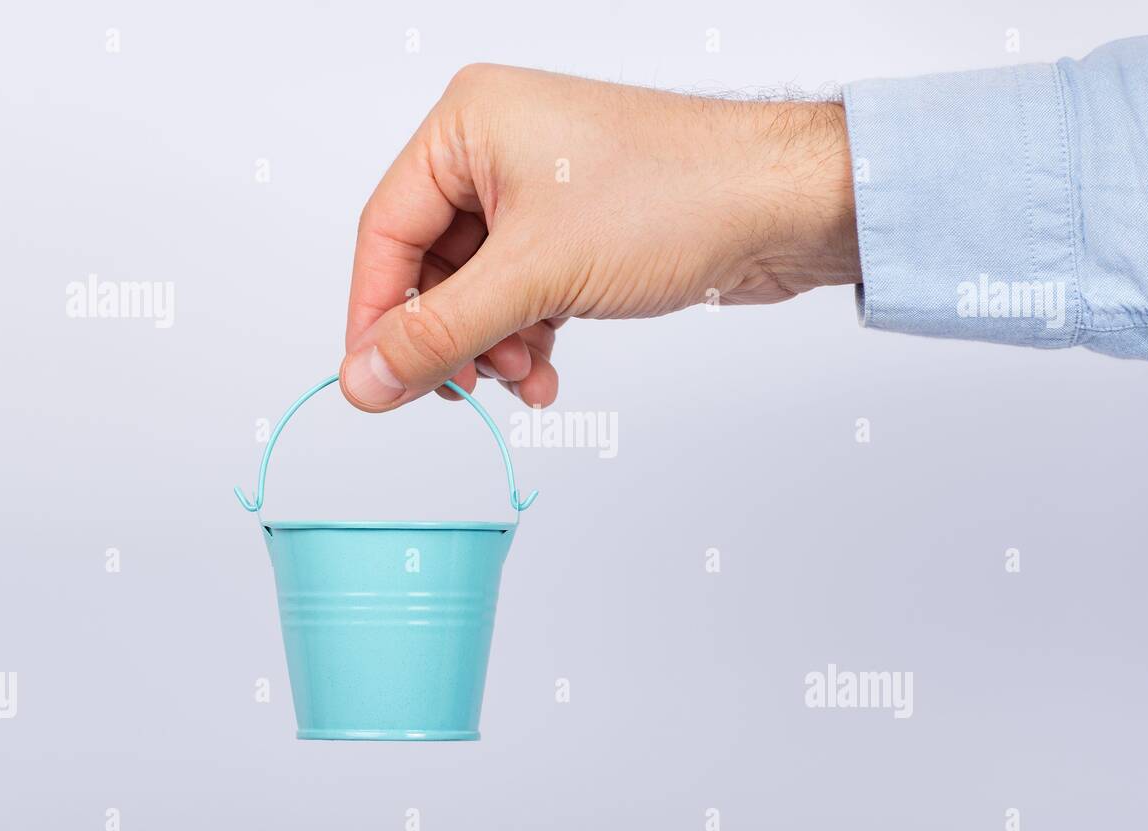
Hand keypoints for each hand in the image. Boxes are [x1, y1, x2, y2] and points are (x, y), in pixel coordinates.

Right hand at [341, 64, 859, 410]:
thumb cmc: (677, 196)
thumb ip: (440, 333)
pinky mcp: (577, 229)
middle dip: (453, 337)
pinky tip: (547, 373)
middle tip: (469, 387)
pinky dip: (528, 339)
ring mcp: (540, 192)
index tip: (375, 379)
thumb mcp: (536, 274)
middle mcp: (497, 151)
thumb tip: (365, 377)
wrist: (782, 205)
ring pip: (479, 291)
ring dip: (495, 347)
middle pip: (431, 268)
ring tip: (527, 376)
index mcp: (469, 126)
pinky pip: (523, 295)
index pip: (386, 231)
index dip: (376, 314)